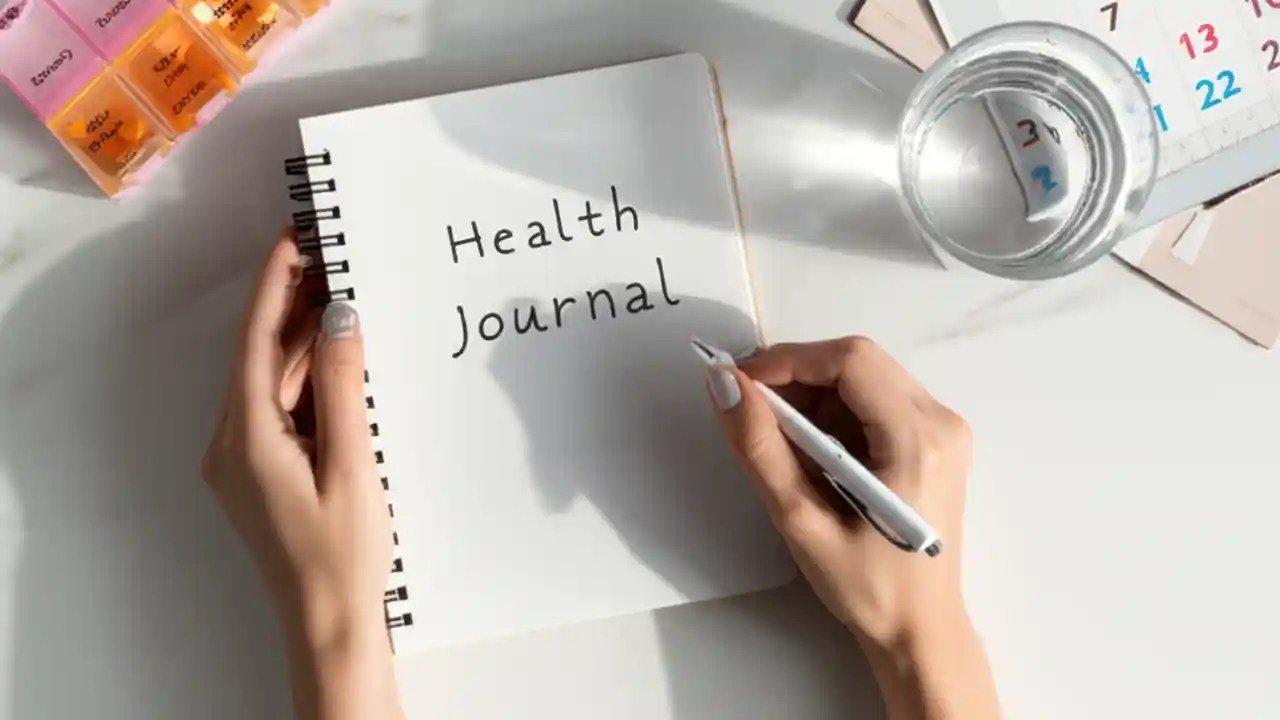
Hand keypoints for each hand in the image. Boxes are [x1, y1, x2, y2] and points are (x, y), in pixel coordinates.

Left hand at [202, 232, 400, 718]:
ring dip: (303, 344)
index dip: (275, 285)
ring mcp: (242, 462)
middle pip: (260, 358)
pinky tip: (337, 362)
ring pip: (270, 383)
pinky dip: (306, 382)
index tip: (296, 239)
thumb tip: (342, 316)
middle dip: (294, 308)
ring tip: (342, 298)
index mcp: (246, 438)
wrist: (329, 624)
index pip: (255, 341)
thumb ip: (345, 385)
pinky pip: (280, 411)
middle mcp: (231, 445)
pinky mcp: (261, 474)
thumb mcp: (352, 462)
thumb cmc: (344, 553)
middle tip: (332, 258)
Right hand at [706, 337, 970, 645]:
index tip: (738, 383)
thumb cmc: (868, 589)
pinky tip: (811, 455)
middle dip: (797, 376)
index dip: (788, 360)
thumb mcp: (802, 522)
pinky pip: (874, 401)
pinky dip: (833, 413)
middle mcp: (941, 421)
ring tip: (780, 444)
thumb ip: (761, 449)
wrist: (920, 631)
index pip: (850, 361)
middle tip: (750, 410)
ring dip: (813, 397)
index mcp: (919, 439)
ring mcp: (942, 429)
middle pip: (857, 363)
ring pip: (864, 378)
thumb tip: (724, 386)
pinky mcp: (933, 440)